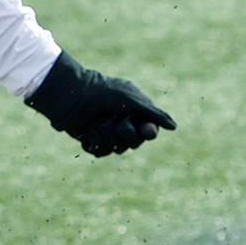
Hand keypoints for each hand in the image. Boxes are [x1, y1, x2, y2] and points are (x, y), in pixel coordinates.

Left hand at [27, 51, 176, 156]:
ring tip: (98, 121)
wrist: (71, 94)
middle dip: (124, 132)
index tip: (142, 127)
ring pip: (116, 149)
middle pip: (133, 143)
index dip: (145, 132)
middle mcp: (123, 125)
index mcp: (136, 113)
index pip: (149, 133)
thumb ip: (153, 113)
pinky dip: (95, 140)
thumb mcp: (131, 99)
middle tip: (115, 118)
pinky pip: (100, 152)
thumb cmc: (103, 93)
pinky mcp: (92, 141)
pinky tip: (88, 129)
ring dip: (107, 135)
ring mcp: (107, 133)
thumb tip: (174, 127)